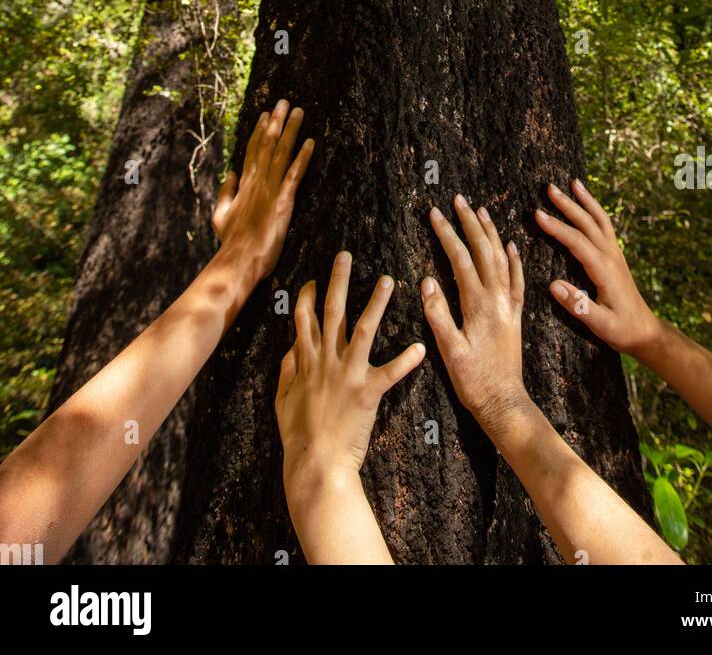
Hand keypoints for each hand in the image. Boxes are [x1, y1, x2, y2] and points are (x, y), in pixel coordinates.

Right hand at [212, 101, 313, 284]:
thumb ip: (226, 192)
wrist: (238, 261)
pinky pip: (295, 175)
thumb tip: (230, 172)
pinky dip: (303, 158)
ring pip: (281, 153)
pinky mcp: (283, 202)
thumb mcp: (220, 214)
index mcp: (244, 184)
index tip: (266, 114)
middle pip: (267, 145)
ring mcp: (270, 190)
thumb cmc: (230, 243)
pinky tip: (310, 142)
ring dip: (291, 131)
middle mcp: (257, 182)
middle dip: (276, 122)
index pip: (252, 151)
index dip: (259, 131)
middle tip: (284, 101)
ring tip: (299, 112)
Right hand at [276, 252, 424, 504]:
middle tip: (346, 256)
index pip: (304, 319)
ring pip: (364, 329)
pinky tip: (421, 347)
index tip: (312, 278)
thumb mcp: (282, 400)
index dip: (308, 296)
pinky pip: (391, 372)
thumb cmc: (298, 436)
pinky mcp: (368, 391)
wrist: (315, 463)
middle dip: (338, 281)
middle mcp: (326, 360)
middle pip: (332, 312)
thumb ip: (288, 372)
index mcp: (306, 361)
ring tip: (389, 281)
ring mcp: (348, 374)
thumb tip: (290, 350)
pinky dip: (407, 360)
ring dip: (377, 303)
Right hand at [422, 196, 528, 438]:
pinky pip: (518, 279)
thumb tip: (427, 281)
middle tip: (458, 200)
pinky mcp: (515, 315)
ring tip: (482, 212)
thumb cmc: (473, 381)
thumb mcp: (449, 351)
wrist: (504, 402)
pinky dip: (515, 259)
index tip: (434, 213)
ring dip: (491, 233)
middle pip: (484, 250)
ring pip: (502, 258)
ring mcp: (509, 305)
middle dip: (470, 223)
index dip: (447, 234)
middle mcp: (497, 299)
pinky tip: (511, 245)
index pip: (460, 259)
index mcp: (478, 305)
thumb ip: (438, 316)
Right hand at [535, 179, 657, 355]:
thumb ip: (578, 306)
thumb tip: (553, 285)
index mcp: (604, 269)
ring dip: (585, 201)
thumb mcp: (601, 324)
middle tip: (549, 188)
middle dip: (568, 205)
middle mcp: (611, 256)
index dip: (557, 228)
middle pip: (587, 223)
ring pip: (599, 220)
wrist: (645, 332)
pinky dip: (595, 211)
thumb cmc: (622, 330)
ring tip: (574, 182)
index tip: (537, 215)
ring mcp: (615, 255)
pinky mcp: (616, 257)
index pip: (577, 242)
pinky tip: (588, 205)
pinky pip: (605, 227)